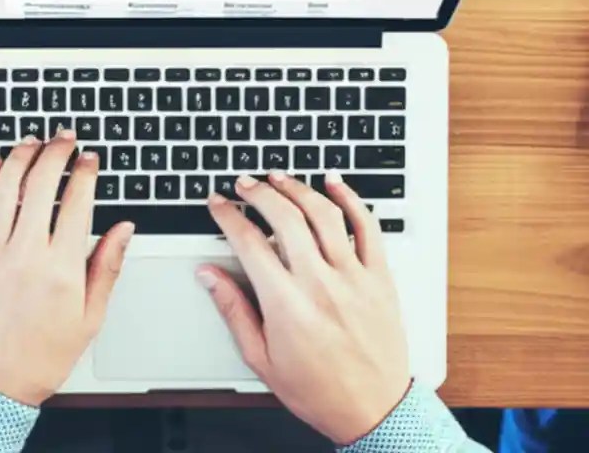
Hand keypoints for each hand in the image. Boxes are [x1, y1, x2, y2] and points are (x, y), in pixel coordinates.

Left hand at [0, 131, 135, 405]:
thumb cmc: (38, 358)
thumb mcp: (88, 319)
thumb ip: (107, 268)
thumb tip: (124, 229)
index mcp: (60, 269)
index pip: (77, 202)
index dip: (85, 172)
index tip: (90, 159)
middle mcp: (23, 254)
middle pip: (40, 184)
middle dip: (55, 153)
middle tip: (64, 139)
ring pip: (4, 188)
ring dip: (19, 157)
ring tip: (31, 142)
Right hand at [198, 171, 409, 445]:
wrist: (373, 410)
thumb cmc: (318, 390)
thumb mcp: (260, 357)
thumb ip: (233, 310)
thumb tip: (209, 276)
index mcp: (286, 305)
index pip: (249, 242)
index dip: (227, 216)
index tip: (217, 205)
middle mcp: (320, 284)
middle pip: (285, 218)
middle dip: (258, 193)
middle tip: (244, 185)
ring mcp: (354, 277)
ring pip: (324, 215)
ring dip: (298, 189)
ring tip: (279, 179)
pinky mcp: (380, 278)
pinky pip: (368, 228)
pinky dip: (351, 199)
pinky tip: (334, 184)